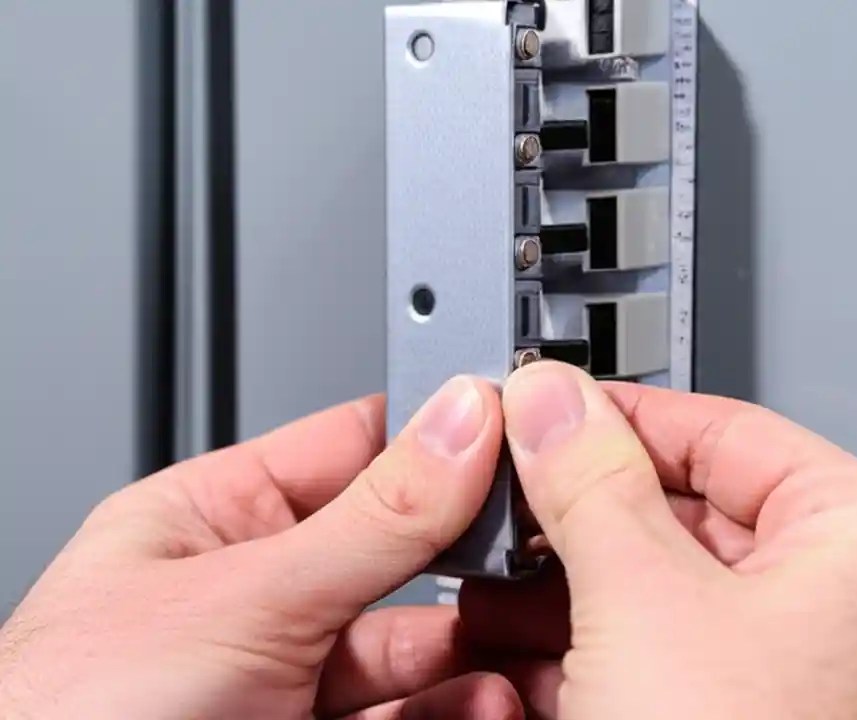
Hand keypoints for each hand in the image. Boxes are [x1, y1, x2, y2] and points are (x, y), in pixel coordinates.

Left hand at [0, 378, 522, 719]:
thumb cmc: (61, 717)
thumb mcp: (244, 596)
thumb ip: (370, 516)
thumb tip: (463, 423)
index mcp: (211, 520)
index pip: (351, 448)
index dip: (436, 437)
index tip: (517, 433)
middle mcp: (254, 595)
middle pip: (400, 554)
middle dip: (473, 559)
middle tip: (539, 554)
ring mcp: (284, 676)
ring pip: (415, 645)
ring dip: (479, 646)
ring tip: (526, 646)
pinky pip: (407, 714)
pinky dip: (458, 705)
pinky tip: (488, 700)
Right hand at [462, 363, 856, 718]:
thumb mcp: (640, 603)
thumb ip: (590, 480)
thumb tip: (554, 403)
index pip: (732, 429)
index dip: (621, 416)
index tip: (546, 411)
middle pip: (707, 513)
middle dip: (592, 516)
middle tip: (511, 504)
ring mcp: (846, 671)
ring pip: (694, 590)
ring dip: (591, 585)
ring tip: (504, 584)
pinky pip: (702, 655)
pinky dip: (624, 648)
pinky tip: (543, 654)